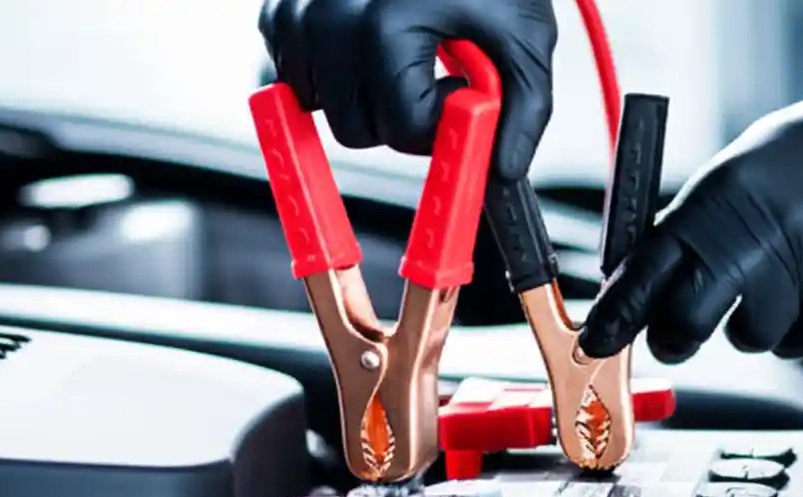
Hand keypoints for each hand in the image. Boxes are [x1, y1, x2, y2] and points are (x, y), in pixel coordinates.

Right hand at [258, 0, 556, 180]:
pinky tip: (365, 42)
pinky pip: (298, 78)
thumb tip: (501, 175)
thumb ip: (522, 113)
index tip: (459, 81)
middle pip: (356, 129)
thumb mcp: (524, 38)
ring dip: (364, 97)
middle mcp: (330, 14)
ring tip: (400, 50)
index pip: (403, 128)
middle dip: (400, 116)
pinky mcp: (279, 11)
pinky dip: (333, 74)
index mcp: (386, 22)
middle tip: (430, 70)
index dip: (441, 120)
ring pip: (323, 109)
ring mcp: (298, 11)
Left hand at [578, 54, 802, 362]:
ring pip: (749, 340)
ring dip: (753, 322)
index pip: (648, 271)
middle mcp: (760, 241)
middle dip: (675, 337)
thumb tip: (638, 287)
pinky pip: (800, 342)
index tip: (596, 342)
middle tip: (679, 331)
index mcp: (722, 199)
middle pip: (687, 325)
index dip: (617, 315)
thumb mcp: (740, 171)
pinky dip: (801, 323)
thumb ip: (693, 228)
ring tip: (786, 270)